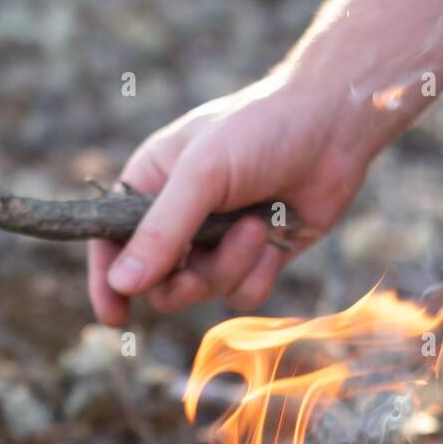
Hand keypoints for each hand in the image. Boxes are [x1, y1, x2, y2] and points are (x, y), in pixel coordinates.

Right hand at [87, 70, 369, 322]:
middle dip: (182, 281)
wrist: (334, 127)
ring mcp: (219, 240)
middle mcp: (180, 217)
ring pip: (204, 290)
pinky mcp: (257, 257)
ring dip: (231, 266)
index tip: (114, 316)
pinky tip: (277, 236)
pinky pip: (242, 294)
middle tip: (198, 269)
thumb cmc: (260, 131)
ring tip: (256, 226)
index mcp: (150, 186)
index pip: (111, 242)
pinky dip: (260, 273)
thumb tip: (123, 283)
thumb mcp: (202, 174)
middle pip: (159, 282)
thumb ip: (161, 231)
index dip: (108, 281)